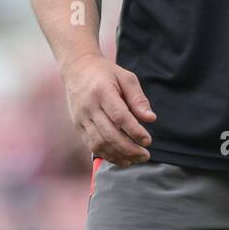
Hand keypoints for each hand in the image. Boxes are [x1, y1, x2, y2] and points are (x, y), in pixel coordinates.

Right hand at [62, 53, 156, 167]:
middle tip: (145, 155)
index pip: (119, 116)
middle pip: (109, 134)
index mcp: (102, 91)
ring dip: (119, 155)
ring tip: (135, 159)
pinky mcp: (78, 126)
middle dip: (129, 149)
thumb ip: (138, 99)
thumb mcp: (126, 78)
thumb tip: (150, 119)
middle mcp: (89, 106)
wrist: (77, 70)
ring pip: (99, 143)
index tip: (148, 140)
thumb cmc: (106, 73)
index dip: (134, 131)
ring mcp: (81, 118)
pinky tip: (121, 158)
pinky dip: (107, 155)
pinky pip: (92, 145)